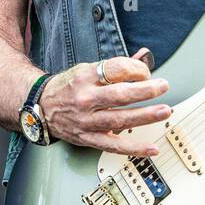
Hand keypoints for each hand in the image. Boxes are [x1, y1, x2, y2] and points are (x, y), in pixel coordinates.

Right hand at [40, 49, 169, 155]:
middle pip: (120, 95)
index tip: (147, 72)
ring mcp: (86, 121)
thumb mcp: (88, 69)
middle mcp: (85, 98)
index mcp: (86, 76)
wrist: (41, 107)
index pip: (116, 69)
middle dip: (146, 91)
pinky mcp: (87, 139)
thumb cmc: (69, 87)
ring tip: (164, 111)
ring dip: (145, 116)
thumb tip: (144, 56)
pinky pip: (114, 146)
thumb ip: (117, 66)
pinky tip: (151, 148)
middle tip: (163, 86)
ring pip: (119, 120)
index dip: (136, 69)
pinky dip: (134, 148)